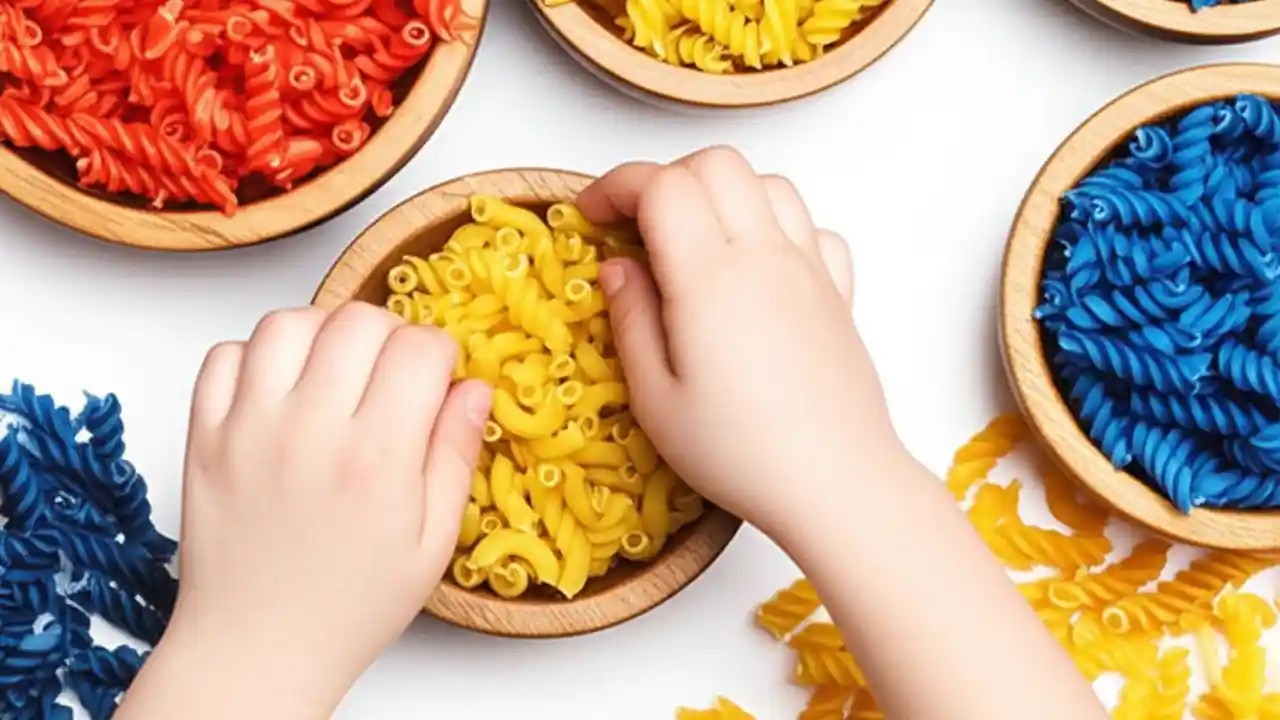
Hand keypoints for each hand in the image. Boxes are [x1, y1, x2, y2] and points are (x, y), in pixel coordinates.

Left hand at [159, 303, 489, 714]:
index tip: (436, 377)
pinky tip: (282, 388)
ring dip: (323, 332)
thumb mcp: (432, 544)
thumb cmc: (350, 606)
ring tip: (335, 371)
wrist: (257, 649)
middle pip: (358, 320)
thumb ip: (455, 457)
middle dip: (389, 333)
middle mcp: (311, 430)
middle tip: (391, 372)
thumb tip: (474, 388)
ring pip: (288, 322)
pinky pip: (224, 355)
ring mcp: (249, 428)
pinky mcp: (205, 437)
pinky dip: (257, 355)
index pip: (419, 347)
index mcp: (378, 457)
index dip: (440, 352)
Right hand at [578, 147, 902, 536]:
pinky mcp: (838, 293)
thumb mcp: (656, 399)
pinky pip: (812, 227)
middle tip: (637, 228)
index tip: (591, 216)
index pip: (662, 184)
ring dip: (723, 193)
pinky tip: (756, 267)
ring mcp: (809, 270)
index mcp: (711, 278)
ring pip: (768, 183)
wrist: (837, 483)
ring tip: (695, 243)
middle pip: (717, 163)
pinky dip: (778, 226)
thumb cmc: (741, 454)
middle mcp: (765, 257)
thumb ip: (631, 319)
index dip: (616, 185)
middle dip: (667, 178)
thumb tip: (618, 267)